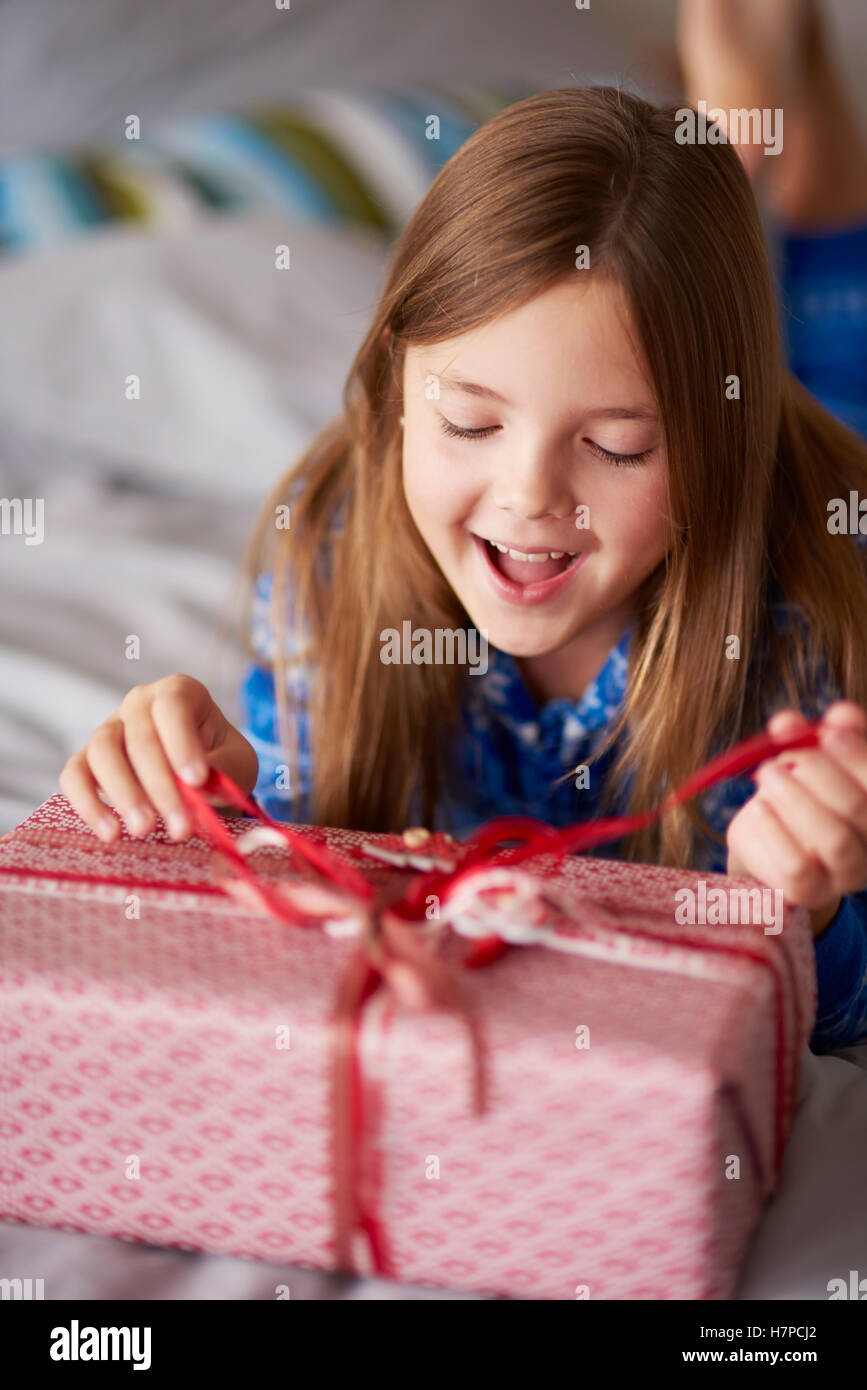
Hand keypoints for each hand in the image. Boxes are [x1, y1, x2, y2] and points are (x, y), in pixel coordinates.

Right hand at [59, 674, 258, 843]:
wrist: (197, 777)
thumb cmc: (219, 762)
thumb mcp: (237, 763)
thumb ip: (223, 770)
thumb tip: (198, 788)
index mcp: (179, 691)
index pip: (173, 705)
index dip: (182, 742)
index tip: (197, 780)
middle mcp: (138, 703)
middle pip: (139, 736)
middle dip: (160, 785)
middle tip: (179, 825)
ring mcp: (108, 729)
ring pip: (102, 752)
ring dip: (123, 794)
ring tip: (144, 830)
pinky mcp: (86, 760)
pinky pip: (74, 776)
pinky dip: (87, 804)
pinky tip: (111, 832)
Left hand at [726, 700, 866, 936]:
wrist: (766, 833)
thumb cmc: (797, 787)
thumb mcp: (806, 754)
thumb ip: (811, 735)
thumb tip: (807, 719)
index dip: (859, 754)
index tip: (828, 731)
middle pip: (861, 809)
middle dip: (822, 774)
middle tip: (785, 755)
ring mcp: (847, 874)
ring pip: (836, 840)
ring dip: (797, 800)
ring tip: (768, 773)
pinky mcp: (810, 893)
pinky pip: (798, 869)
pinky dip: (776, 832)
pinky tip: (758, 808)